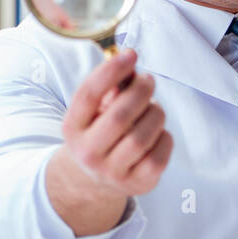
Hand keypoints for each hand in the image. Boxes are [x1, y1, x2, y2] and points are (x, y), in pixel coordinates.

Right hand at [61, 48, 172, 197]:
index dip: (110, 71)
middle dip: (141, 91)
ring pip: (142, 136)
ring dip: (155, 113)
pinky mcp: (138, 184)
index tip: (130, 54)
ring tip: (154, 108)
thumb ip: (110, 88)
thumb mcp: (95, 111)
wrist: (97, 179)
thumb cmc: (100, 132)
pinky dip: (164, 137)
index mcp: (72, 128)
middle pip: (120, 116)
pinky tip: (157, 133)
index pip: (88, 95)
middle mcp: (88, 153)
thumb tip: (129, 63)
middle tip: (148, 80)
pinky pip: (160, 153)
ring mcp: (112, 172)